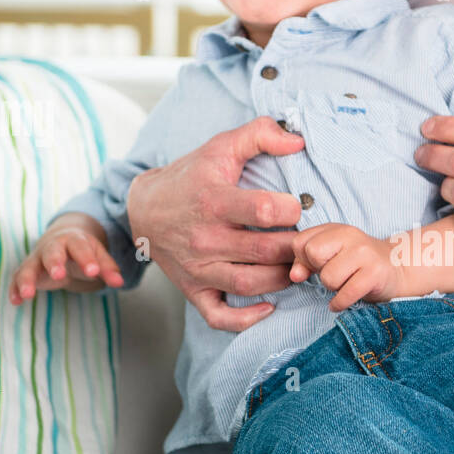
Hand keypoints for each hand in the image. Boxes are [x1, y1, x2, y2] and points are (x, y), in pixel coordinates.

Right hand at [10, 224, 122, 302]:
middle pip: (51, 252)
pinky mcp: (26, 271)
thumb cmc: (82, 251)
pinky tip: (15, 301)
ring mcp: (37, 259)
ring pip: (29, 267)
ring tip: (28, 295)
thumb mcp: (97, 256)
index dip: (86, 259)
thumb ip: (107, 268)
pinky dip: (14, 289)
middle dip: (54, 263)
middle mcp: (52, 247)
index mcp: (73, 240)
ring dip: (27, 280)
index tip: (93, 271)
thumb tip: (120, 283)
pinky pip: (17, 279)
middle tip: (58, 275)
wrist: (62, 239)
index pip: (80, 247)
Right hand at [125, 118, 307, 332]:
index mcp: (213, 200)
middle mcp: (205, 238)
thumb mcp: (220, 146)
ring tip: (297, 266)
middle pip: (263, 252)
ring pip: (249, 284)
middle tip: (309, 241)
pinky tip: (269, 306)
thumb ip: (259, 134)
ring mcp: (198, 268)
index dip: (289, 209)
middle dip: (295, 248)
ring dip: (282, 279)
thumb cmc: (191, 177)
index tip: (297, 205)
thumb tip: (297, 140)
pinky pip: (219, 316)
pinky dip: (245, 320)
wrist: (144, 208)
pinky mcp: (193, 289)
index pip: (261, 211)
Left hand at [289, 224, 400, 311]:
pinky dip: (340, 303)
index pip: (300, 242)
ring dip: (333, 288)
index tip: (318, 266)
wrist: (398, 268)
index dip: (303, 259)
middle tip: (335, 274)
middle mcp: (351, 236)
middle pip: (313, 254)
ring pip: (328, 278)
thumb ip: (306, 262)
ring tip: (346, 284)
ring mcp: (364, 254)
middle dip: (319, 271)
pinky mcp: (375, 274)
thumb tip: (295, 275)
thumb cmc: (358, 264)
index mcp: (336, 229)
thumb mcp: (331, 255)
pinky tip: (343, 301)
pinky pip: (346, 294)